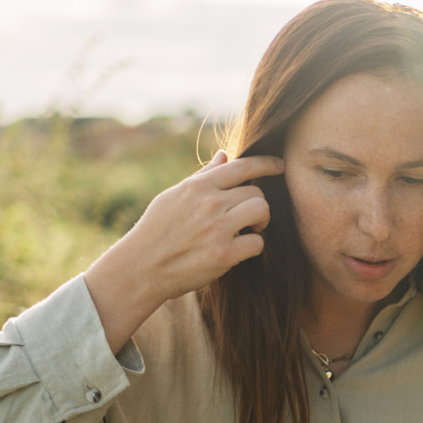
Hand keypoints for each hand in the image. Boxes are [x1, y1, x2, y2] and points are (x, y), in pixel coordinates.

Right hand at [84, 150, 285, 350]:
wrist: (142, 267)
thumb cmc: (157, 231)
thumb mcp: (175, 196)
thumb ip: (203, 177)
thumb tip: (224, 155)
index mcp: (198, 186)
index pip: (242, 166)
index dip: (266, 164)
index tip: (280, 165)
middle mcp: (209, 203)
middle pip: (256, 193)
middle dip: (258, 205)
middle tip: (249, 219)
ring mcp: (218, 228)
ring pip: (262, 211)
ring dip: (261, 222)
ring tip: (249, 230)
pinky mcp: (224, 254)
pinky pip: (258, 243)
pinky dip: (253, 247)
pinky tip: (239, 250)